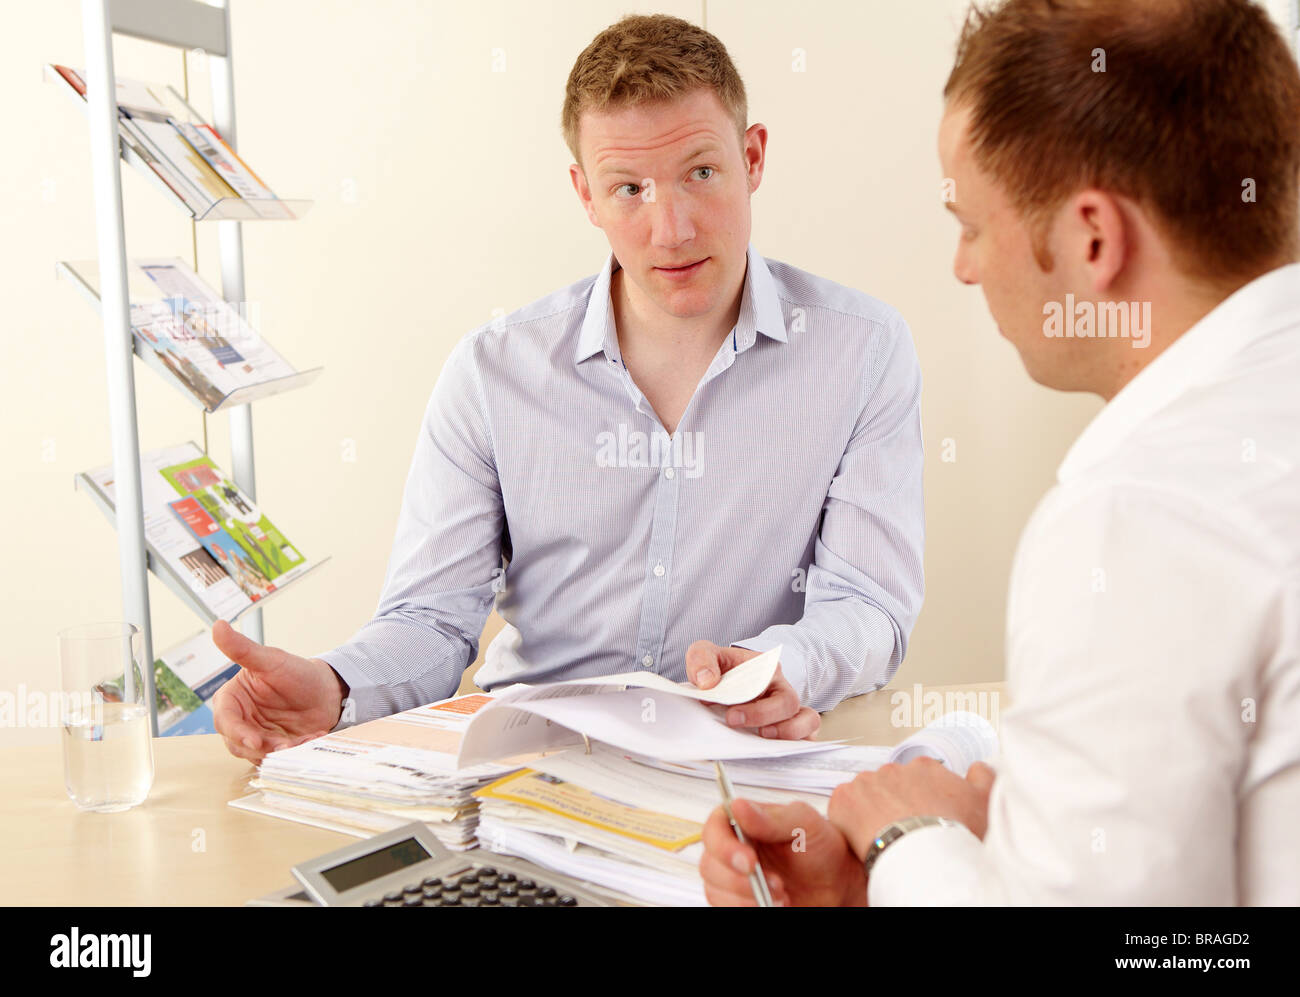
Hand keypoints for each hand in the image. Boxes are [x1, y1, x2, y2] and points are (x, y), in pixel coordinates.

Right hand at [210, 618, 347, 764]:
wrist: (327, 690)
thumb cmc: (296, 672)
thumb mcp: (270, 660)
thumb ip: (243, 649)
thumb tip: (218, 625)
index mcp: (232, 700)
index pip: (225, 719)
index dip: (237, 731)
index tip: (254, 739)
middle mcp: (241, 721)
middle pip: (237, 743)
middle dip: (259, 747)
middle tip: (282, 746)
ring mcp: (258, 737)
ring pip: (257, 754)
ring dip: (278, 752)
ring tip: (300, 744)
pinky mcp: (276, 749)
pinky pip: (279, 758)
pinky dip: (294, 753)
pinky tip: (312, 740)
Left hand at [685, 640, 819, 738]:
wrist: (725, 681)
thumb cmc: (721, 668)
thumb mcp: (705, 654)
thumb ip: (702, 660)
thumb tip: (707, 682)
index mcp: (766, 669)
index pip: (771, 678)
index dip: (753, 697)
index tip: (731, 714)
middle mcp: (782, 689)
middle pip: (788, 702)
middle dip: (762, 715)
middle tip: (734, 721)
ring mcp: (788, 711)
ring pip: (808, 720)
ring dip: (790, 732)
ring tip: (762, 736)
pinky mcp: (790, 729)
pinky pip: (807, 737)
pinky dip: (797, 746)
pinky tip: (772, 752)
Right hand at [700, 798, 865, 906]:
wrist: (838, 885)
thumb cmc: (823, 848)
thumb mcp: (806, 823)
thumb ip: (773, 817)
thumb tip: (738, 806)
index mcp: (743, 823)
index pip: (714, 829)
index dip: (723, 846)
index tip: (749, 862)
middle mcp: (732, 849)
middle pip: (710, 865)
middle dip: (740, 880)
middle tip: (776, 884)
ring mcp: (733, 878)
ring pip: (715, 892)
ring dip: (746, 899)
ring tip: (782, 898)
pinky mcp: (738, 901)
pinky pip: (725, 909)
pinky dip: (747, 910)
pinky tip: (772, 906)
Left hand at [827, 757, 996, 860]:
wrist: (924, 853)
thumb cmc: (955, 832)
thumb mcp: (984, 803)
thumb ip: (983, 779)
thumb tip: (979, 768)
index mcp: (925, 767)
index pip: (919, 777)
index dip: (920, 798)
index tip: (922, 814)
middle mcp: (894, 769)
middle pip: (891, 784)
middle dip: (895, 802)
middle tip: (903, 827)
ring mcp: (867, 782)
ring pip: (866, 794)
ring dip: (872, 810)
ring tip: (883, 834)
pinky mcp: (844, 798)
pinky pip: (843, 806)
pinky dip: (849, 818)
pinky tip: (862, 835)